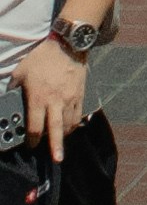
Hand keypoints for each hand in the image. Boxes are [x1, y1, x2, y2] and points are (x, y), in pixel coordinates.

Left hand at [18, 34, 85, 151]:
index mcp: (38, 98)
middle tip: (56, 159)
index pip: (35, 126)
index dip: (32, 139)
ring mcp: (69, 99)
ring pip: (68, 124)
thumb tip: (8, 99)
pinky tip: (70, 128)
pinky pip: (78, 114)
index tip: (30, 144)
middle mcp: (55, 101)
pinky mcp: (80, 95)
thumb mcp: (21, 72)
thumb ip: (14, 88)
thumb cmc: (41, 58)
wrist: (67, 45)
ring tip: (61, 146)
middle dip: (55, 147)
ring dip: (64, 136)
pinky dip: (74, 124)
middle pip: (55, 130)